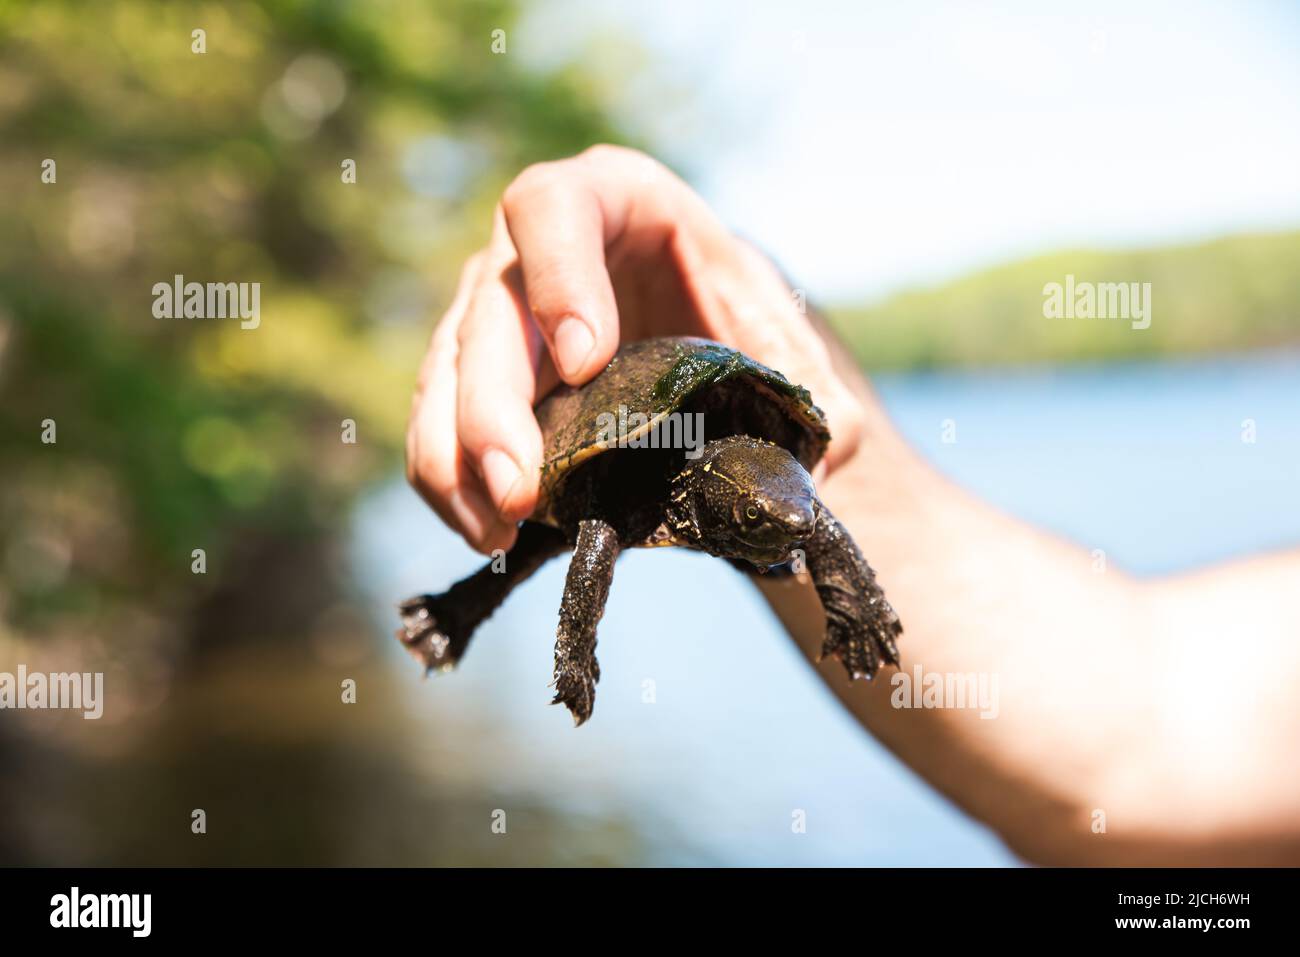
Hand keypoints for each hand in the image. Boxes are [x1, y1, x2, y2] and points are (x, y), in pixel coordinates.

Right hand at [406, 144, 864, 553]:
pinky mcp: (477, 382)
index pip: (554, 209)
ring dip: (457, 458)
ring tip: (500, 530)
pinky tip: (491, 534)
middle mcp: (534, 251)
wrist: (709, 353)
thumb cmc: (743, 324)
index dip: (558, 278)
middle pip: (486, 311)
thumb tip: (828, 443)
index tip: (586, 363)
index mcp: (612, 201)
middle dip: (493, 406)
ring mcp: (497, 316)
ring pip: (444, 375)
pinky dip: (452, 485)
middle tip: (523, 491)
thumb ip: (814, 384)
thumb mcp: (788, 339)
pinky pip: (438, 427)